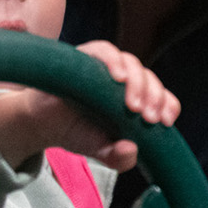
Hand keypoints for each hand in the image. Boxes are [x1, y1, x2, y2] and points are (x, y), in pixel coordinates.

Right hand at [0, 42, 180, 171]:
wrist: (40, 124)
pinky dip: (114, 61)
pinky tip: (117, 77)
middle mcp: (122, 80)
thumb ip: (117, 157)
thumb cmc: (74, 132)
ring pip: (131, 62)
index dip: (167, 105)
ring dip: (137, 82)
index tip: (165, 122)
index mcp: (133, 99)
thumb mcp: (99, 151)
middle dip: (154, 97)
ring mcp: (104, 66)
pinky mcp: (84, 56)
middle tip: (148, 119)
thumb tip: (130, 150)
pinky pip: (104, 50)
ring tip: (132, 106)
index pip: (161, 96)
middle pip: (149, 78)